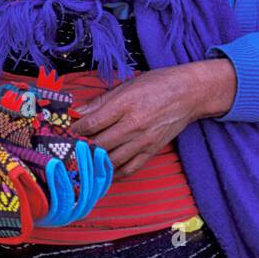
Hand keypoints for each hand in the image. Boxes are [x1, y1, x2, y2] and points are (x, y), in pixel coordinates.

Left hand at [70, 61, 227, 178]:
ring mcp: (144, 140)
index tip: (68, 130)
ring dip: (95, 162)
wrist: (189, 93)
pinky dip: (115, 173)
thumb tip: (79, 111)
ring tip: (83, 160)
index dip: (77, 129)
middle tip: (70, 148)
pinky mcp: (152, 150)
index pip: (92, 123)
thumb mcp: (127, 85)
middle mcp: (134, 124)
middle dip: (82, 147)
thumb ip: (101, 101)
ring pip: (112, 159)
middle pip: (99, 143)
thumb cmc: (157, 84)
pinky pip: (130, 169)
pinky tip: (105, 172)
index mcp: (125, 103)